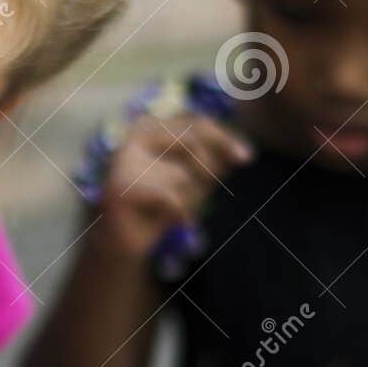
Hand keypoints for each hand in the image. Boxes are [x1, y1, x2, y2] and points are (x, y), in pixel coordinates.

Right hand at [100, 112, 253, 258]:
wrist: (123, 245)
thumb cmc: (160, 207)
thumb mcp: (193, 178)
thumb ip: (214, 160)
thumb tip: (242, 153)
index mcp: (149, 126)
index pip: (195, 121)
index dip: (224, 138)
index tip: (247, 159)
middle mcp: (132, 137)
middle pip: (191, 140)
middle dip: (208, 169)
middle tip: (209, 192)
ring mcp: (123, 162)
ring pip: (182, 176)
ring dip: (190, 200)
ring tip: (176, 212)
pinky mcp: (121, 189)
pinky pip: (171, 198)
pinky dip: (182, 215)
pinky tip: (180, 224)